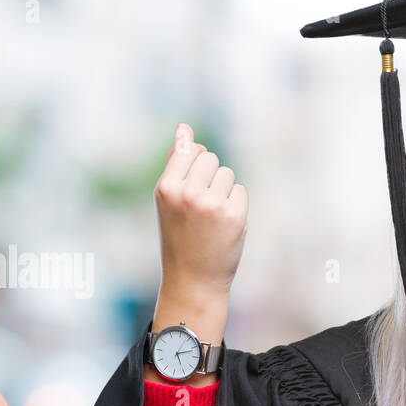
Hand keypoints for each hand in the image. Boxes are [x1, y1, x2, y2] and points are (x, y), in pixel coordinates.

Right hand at [154, 122, 247, 299]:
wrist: (194, 278)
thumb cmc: (180, 235)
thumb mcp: (169, 198)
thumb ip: (176, 162)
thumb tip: (184, 128)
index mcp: (166, 187)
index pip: (190, 149)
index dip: (194, 166)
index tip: (190, 188)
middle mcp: (187, 193)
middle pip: (211, 158)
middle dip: (210, 178)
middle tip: (200, 208)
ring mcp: (211, 204)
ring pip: (227, 173)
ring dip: (223, 191)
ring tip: (211, 217)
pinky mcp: (234, 215)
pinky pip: (240, 191)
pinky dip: (235, 205)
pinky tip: (224, 225)